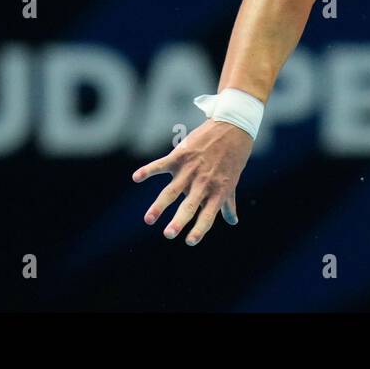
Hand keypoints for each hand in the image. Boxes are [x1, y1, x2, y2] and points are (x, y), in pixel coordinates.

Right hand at [132, 119, 252, 245]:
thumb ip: (228, 203)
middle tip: (168, 234)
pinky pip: (161, 164)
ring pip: (172, 190)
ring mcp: (190, 169)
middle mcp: (203, 182)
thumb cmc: (232, 158)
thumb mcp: (231, 181)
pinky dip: (148, 170)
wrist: (232, 126)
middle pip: (189, 205)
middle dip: (179, 220)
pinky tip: (136, 178)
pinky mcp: (180, 155)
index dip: (200, 229)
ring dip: (159, 205)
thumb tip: (232, 221)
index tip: (190, 242)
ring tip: (149, 220)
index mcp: (217, 191)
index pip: (208, 215)